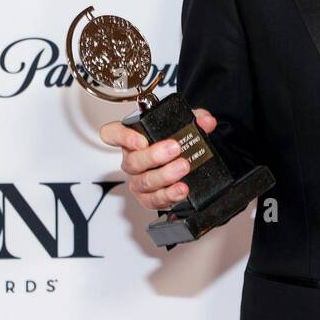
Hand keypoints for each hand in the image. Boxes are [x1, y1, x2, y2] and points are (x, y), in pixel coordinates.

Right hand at [99, 107, 216, 211]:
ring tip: (182, 167)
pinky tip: (181, 189)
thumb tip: (206, 121)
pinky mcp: (149, 198)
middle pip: (132, 161)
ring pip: (143, 182)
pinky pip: (154, 200)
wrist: (185, 168)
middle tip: (173, 149)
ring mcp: (139, 181)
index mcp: (133, 139)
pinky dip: (169, 195)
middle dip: (153, 156)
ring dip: (164, 175)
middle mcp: (132, 161)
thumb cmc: (175, 145)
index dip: (122, 137)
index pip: (113, 134)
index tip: (140, 139)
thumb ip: (195, 119)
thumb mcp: (185, 126)